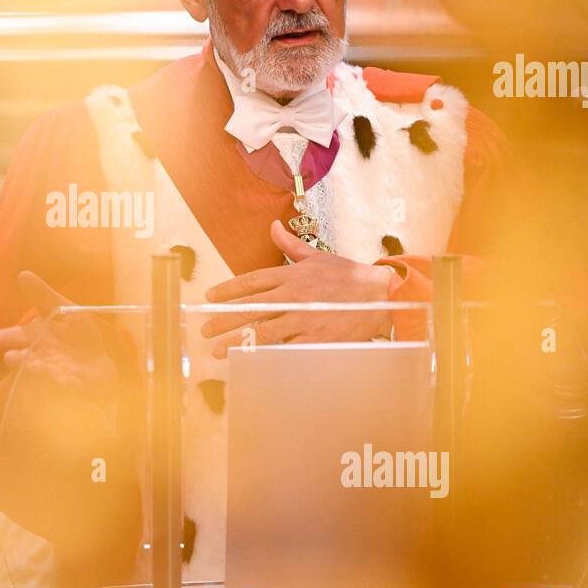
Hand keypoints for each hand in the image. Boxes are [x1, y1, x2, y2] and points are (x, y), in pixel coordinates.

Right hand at [0, 271, 118, 405]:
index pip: (22, 336)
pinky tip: (61, 379)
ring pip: (45, 373)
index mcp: (41, 338)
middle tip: (10, 357)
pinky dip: (63, 383)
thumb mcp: (65, 311)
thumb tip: (22, 274)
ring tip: (34, 367)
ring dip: (38, 371)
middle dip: (19, 359)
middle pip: (28, 359)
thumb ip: (44, 296)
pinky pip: (68, 386)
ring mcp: (60, 373)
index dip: (9, 337)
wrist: (103, 365)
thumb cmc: (80, 338)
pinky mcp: (76, 385)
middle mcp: (45, 357)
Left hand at [200, 220, 395, 357]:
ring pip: (262, 331)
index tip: (210, 298)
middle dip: (224, 320)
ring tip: (219, 350)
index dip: (227, 290)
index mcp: (292, 275)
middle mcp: (294, 296)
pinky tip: (250, 360)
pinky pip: (284, 348)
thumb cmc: (349, 276)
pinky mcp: (315, 339)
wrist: (381, 296)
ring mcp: (304, 318)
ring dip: (237, 341)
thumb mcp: (318, 256)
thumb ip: (291, 244)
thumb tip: (273, 226)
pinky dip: (265, 354)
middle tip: (206, 330)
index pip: (251, 281)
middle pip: (250, 309)